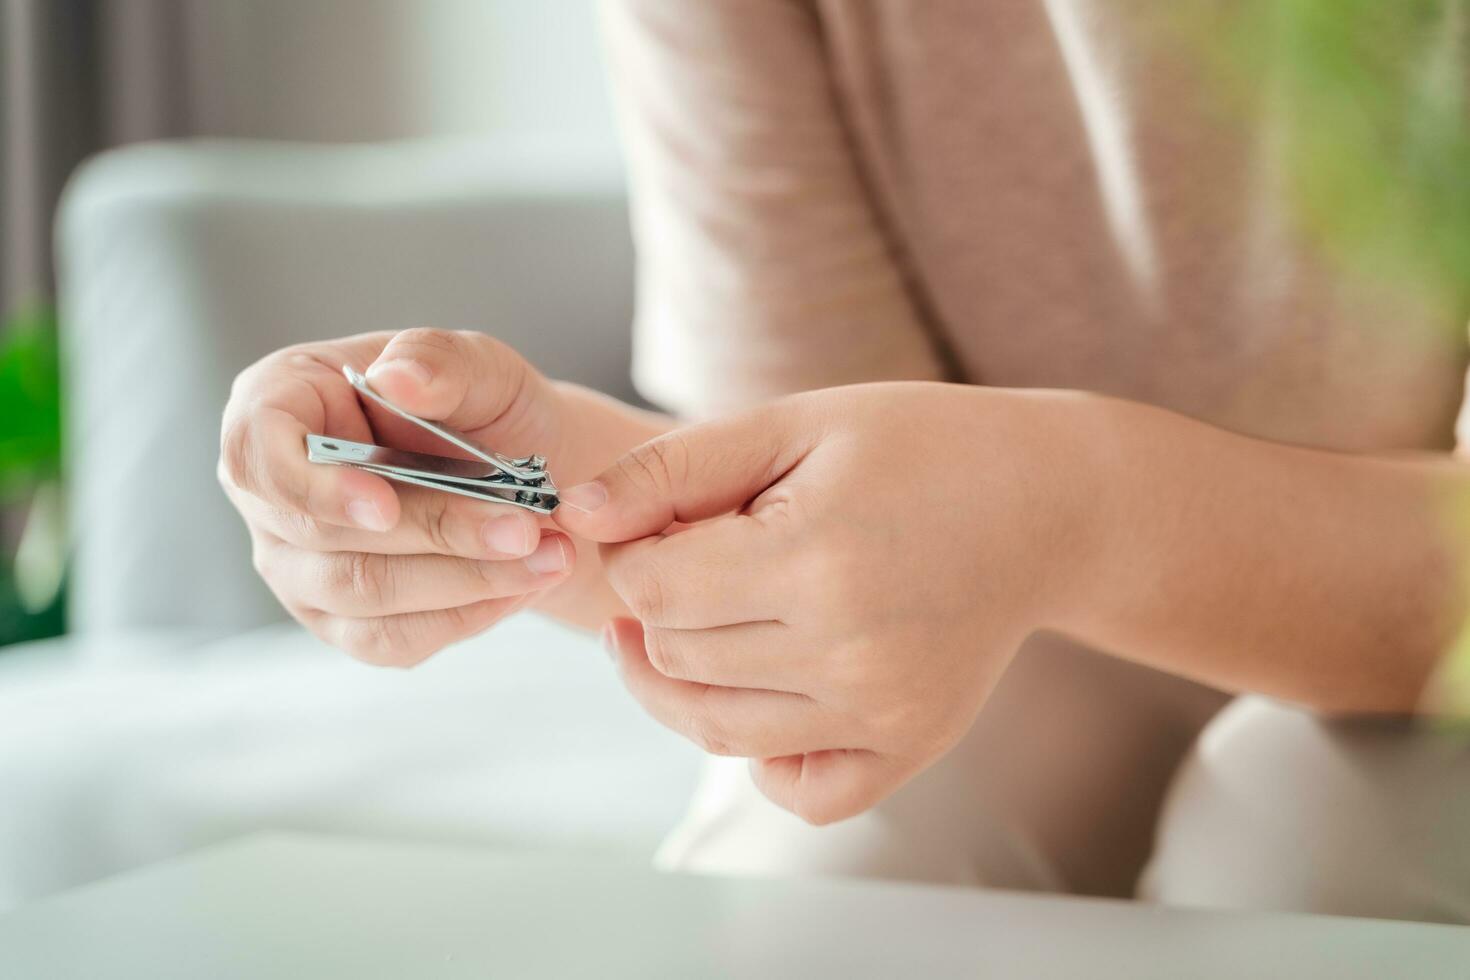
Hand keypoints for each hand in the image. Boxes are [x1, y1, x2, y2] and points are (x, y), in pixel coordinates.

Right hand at [220, 328, 577, 664]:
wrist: (524, 471)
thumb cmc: (482, 406)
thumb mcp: (479, 364)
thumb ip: (440, 360)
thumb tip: (398, 377)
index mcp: (278, 402)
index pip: (255, 451)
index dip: (312, 487)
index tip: (385, 507)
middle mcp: (270, 493)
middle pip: (326, 536)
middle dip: (438, 533)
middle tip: (529, 528)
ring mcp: (297, 566)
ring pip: (362, 596)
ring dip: (466, 580)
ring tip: (550, 554)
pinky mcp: (339, 621)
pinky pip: (389, 641)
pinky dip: (465, 616)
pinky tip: (522, 584)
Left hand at [556, 383, 1105, 823]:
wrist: (1045, 504)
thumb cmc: (915, 447)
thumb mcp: (793, 425)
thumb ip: (674, 469)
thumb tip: (574, 517)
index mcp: (816, 559)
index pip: (652, 591)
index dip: (635, 554)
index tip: (664, 524)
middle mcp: (850, 653)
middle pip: (675, 656)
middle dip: (660, 606)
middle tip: (698, 555)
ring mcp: (883, 714)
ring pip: (713, 727)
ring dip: (682, 675)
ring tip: (704, 617)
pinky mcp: (910, 749)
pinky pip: (799, 793)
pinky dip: (761, 757)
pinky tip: (766, 691)